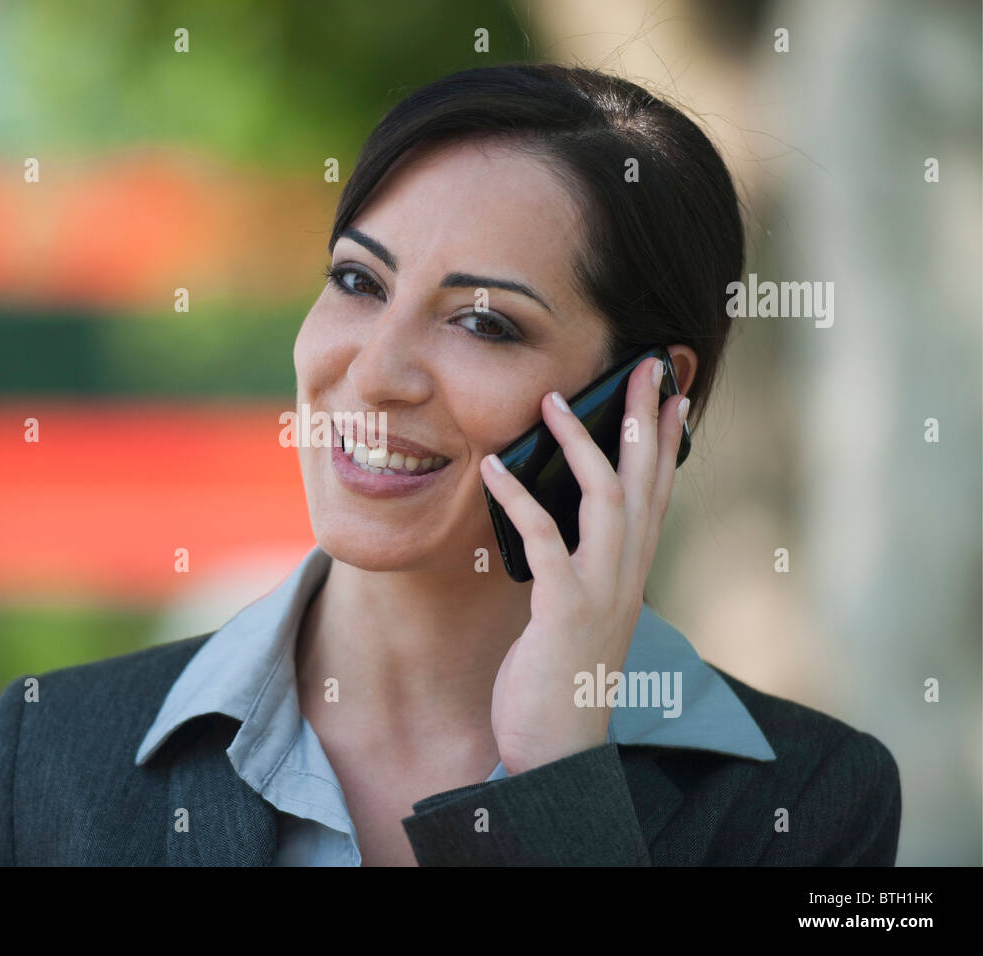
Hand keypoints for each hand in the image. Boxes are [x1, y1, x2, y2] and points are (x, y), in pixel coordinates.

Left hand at [482, 357, 689, 774]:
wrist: (559, 751)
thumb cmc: (561, 680)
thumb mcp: (576, 613)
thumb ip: (577, 570)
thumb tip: (555, 524)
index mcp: (632, 574)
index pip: (658, 494)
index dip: (666, 442)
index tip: (671, 393)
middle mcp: (628, 576)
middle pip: (645, 482)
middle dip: (644, 420)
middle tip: (641, 366)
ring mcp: (603, 592)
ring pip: (607, 498)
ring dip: (581, 444)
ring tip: (551, 400)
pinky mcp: (566, 610)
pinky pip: (547, 539)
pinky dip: (519, 498)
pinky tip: (492, 469)